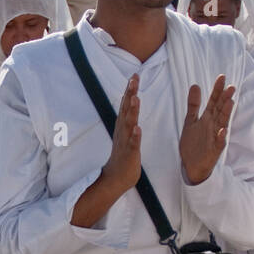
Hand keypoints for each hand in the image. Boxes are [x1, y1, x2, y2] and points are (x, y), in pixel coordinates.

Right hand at [101, 74, 141, 195]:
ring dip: (132, 111)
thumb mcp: (126, 132)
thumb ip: (128, 116)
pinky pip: (133, 144)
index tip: (134, 75)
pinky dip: (135, 136)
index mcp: (123, 126)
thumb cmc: (123, 155)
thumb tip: (129, 100)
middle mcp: (123, 131)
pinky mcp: (129, 154)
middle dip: (130, 93)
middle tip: (133, 78)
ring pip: (129, 124)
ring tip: (135, 98)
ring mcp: (125, 142)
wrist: (115, 178)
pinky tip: (138, 129)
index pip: (126, 104)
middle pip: (126, 109)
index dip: (130, 90)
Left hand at [180, 75, 234, 185]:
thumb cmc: (193, 144)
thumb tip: (195, 85)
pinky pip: (219, 143)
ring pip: (222, 124)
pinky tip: (222, 131)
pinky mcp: (214, 150)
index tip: (222, 77)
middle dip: (225, 99)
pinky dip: (221, 137)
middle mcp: (213, 126)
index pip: (213, 102)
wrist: (191, 166)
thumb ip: (194, 104)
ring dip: (226, 114)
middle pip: (219, 110)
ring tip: (230, 102)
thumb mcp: (190, 121)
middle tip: (231, 87)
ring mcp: (215, 138)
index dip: (217, 90)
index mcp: (207, 119)